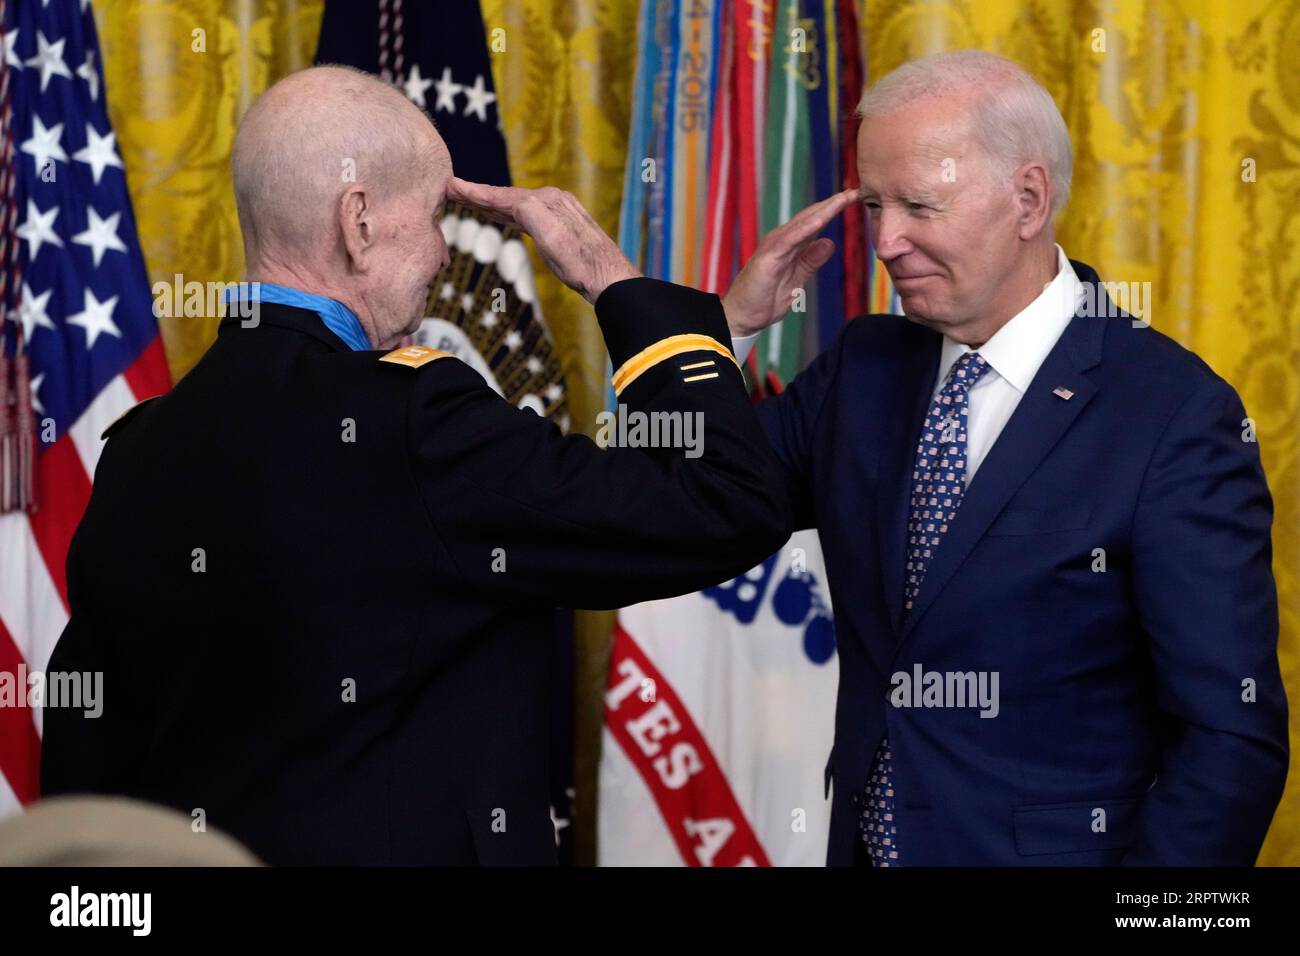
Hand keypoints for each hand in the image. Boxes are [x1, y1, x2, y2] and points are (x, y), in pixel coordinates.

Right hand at [447, 178, 639, 304]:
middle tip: (453, 189)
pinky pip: (527, 214)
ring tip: (469, 200)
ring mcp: (557, 211)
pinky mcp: (560, 225)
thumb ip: (530, 214)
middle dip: (479, 194)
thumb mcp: (552, 238)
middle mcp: (552, 200)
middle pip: (508, 196)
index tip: (452, 185)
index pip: (504, 195)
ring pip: (516, 204)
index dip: (476, 192)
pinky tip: (501, 215)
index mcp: (547, 201)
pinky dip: (508, 212)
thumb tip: (510, 199)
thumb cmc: (581, 264)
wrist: (608, 279)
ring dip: (492, 202)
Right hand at [722, 188, 857, 336]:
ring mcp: (774, 246)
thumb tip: (829, 242)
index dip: (833, 210)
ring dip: (824, 210)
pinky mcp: (769, 257)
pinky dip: (807, 228)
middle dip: (833, 204)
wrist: (741, 317)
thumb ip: (810, 262)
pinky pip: (791, 239)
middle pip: (811, 217)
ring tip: (844, 198)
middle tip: (855, 190)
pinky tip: (822, 219)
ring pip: (803, 223)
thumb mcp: (797, 281)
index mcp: (790, 246)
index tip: (853, 199)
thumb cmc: (764, 301)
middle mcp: (781, 240)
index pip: (814, 223)